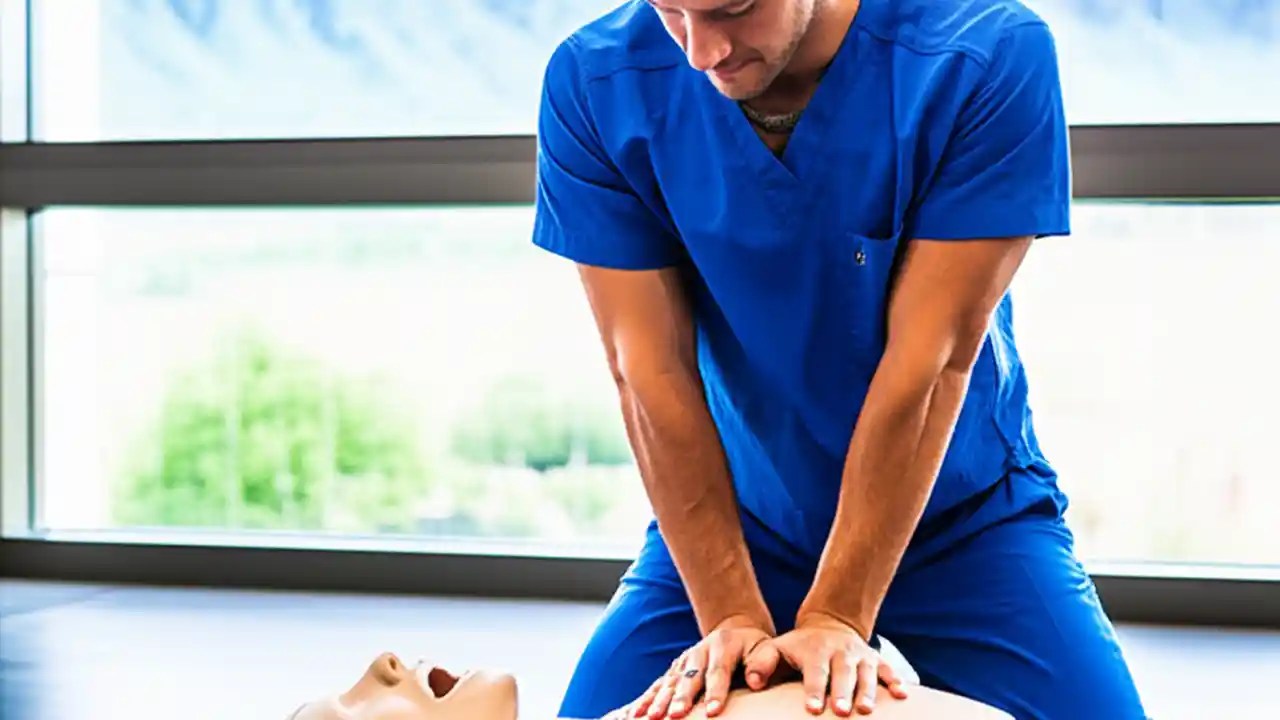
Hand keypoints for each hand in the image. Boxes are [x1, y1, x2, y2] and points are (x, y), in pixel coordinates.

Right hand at [629, 614, 772, 718]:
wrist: (735, 632)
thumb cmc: (754, 647)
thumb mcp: (766, 648)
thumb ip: (764, 663)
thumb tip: (756, 682)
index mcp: (723, 645)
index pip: (719, 671)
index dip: (715, 691)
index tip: (712, 710)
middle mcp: (700, 651)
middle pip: (690, 677)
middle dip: (682, 697)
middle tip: (677, 715)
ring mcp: (685, 660)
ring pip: (671, 681)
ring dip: (660, 699)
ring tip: (653, 717)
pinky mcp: (675, 669)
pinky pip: (659, 685)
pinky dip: (647, 698)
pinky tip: (635, 713)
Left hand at [742, 612, 908, 716]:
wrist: (829, 625)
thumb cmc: (799, 647)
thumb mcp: (777, 647)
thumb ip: (762, 662)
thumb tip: (752, 681)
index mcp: (815, 651)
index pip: (814, 672)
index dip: (814, 690)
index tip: (812, 708)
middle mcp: (840, 652)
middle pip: (842, 673)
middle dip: (842, 692)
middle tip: (841, 711)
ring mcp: (860, 655)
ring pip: (866, 673)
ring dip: (868, 691)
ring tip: (866, 710)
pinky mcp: (875, 659)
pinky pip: (887, 669)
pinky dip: (895, 680)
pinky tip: (902, 694)